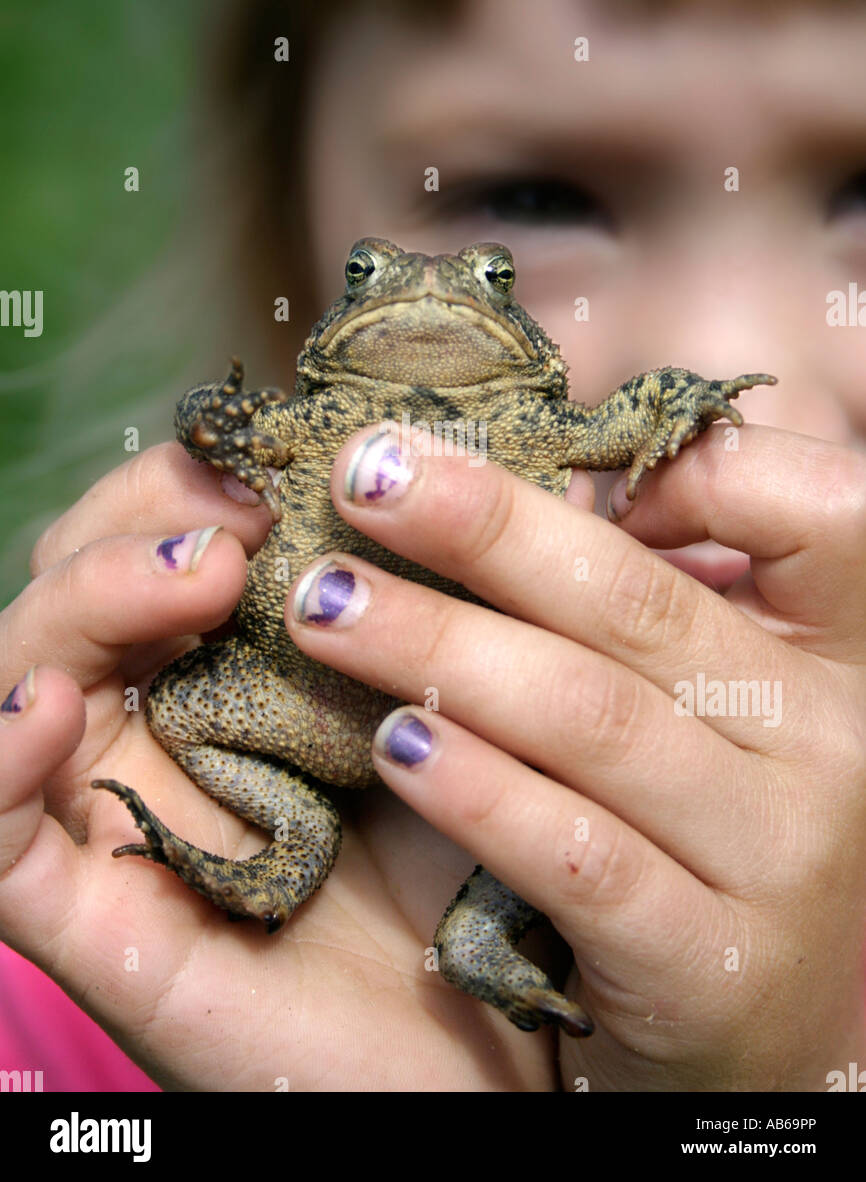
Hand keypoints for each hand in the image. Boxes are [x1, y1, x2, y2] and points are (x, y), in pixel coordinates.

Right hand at [0, 443, 555, 1089]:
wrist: (500, 1037)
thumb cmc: (484, 853)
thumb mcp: (460, 696)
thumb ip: (435, 585)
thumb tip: (443, 449)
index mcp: (231, 664)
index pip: (158, 533)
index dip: (195, 474)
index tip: (288, 456)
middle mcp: (158, 728)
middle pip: (79, 586)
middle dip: (141, 517)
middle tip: (243, 516)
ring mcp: (115, 819)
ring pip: (22, 680)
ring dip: (88, 602)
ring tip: (193, 578)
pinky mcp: (94, 922)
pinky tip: (50, 706)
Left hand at [284, 423, 865, 1090]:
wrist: (778, 1039)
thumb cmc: (722, 837)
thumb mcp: (729, 707)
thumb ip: (663, 599)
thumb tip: (550, 487)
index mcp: (835, 656)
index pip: (821, 511)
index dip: (699, 465)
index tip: (540, 440)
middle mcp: (825, 742)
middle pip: (638, 604)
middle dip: (485, 525)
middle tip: (357, 471)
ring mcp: (774, 856)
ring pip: (595, 719)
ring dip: (443, 648)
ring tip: (324, 603)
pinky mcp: (708, 962)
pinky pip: (583, 857)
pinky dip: (483, 794)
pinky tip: (394, 744)